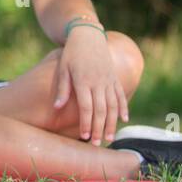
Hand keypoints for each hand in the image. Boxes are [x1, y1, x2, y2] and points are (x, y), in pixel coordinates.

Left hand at [52, 29, 128, 145]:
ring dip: (112, 123)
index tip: (84, 137)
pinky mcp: (114, 78)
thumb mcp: (62, 69)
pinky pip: (121, 95)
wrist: (89, 36)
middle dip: (99, 128)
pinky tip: (124, 120)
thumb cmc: (71, 54)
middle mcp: (99, 82)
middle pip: (101, 110)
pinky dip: (124, 108)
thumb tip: (56, 107)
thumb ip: (62, 89)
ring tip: (109, 138)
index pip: (86, 107)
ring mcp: (109, 80)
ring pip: (113, 106)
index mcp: (84, 81)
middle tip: (96, 144)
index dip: (86, 123)